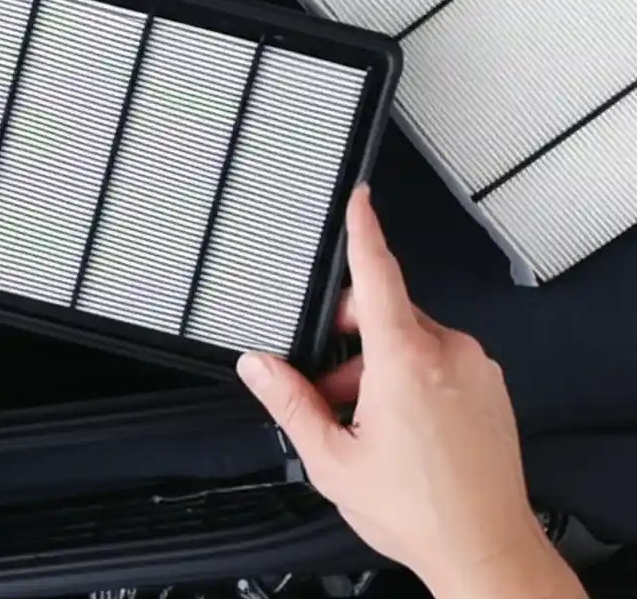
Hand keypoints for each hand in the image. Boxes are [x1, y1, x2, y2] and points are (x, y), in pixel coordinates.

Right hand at [237, 187, 583, 597]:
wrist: (484, 549)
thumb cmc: (419, 510)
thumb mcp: (331, 458)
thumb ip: (289, 402)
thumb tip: (256, 366)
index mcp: (406, 362)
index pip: (380, 275)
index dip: (364, 231)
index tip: (360, 198)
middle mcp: (449, 354)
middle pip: (385, 314)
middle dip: (348, 343)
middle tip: (328, 391)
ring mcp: (476, 370)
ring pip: (411, 339)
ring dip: (378, 366)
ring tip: (363, 422)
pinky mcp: (490, 387)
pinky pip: (440, 360)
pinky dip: (411, 379)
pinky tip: (397, 427)